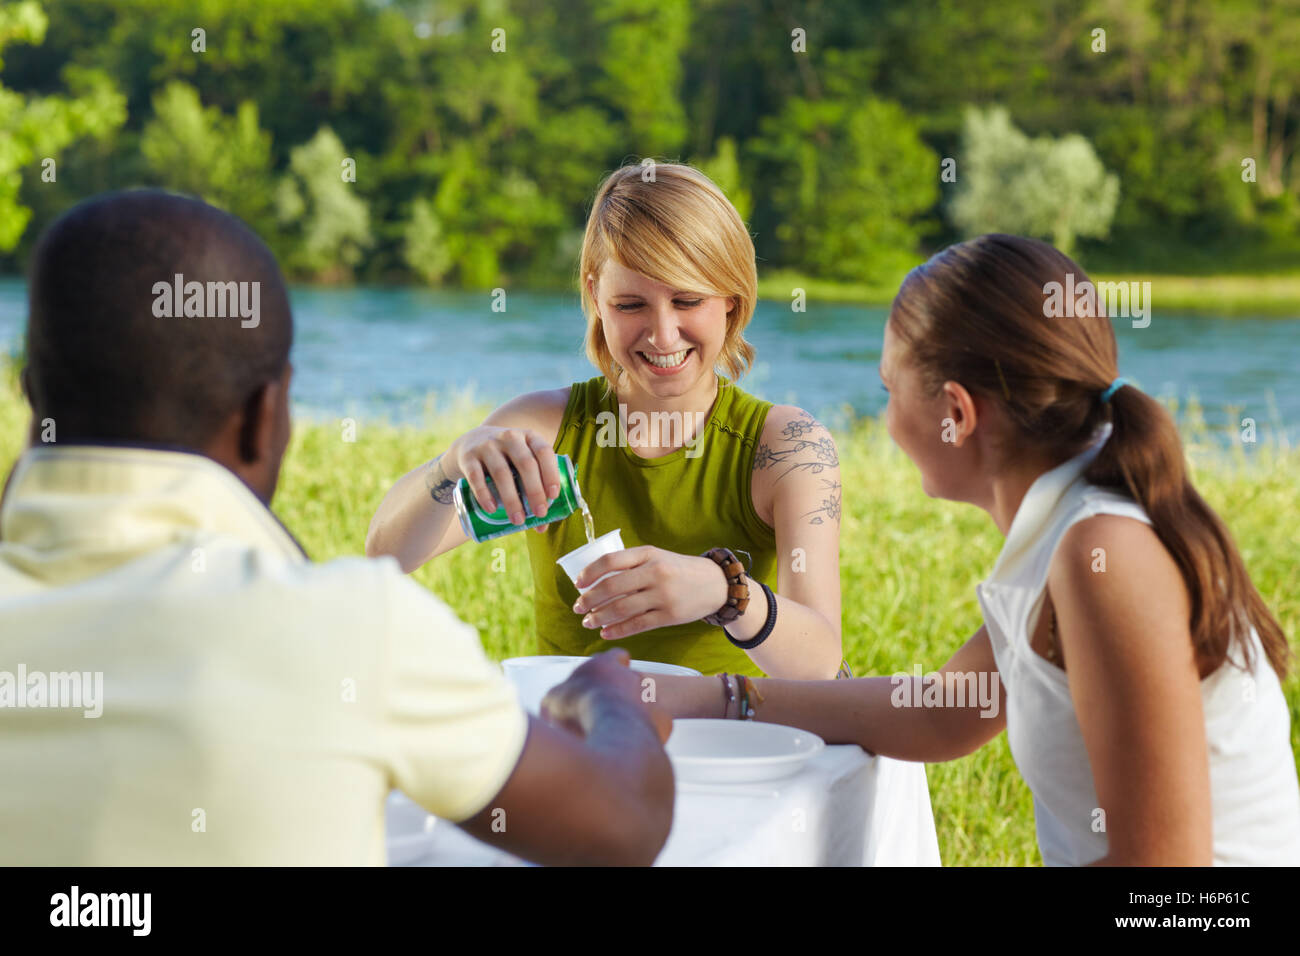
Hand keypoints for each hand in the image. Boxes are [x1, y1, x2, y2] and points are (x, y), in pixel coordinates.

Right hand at [448, 425, 561, 527]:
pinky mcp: (468, 457)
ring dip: (511, 499)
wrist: (470, 443)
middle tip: (540, 513)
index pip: (544, 451)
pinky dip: (484, 494)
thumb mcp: (522, 462)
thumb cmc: (506, 459)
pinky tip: (492, 509)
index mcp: (529, 437)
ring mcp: (487, 445)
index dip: (550, 473)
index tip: (553, 496)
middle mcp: (509, 437)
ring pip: (501, 473)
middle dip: (535, 491)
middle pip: (526, 464)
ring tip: (518, 520)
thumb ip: (534, 487)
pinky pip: (476, 477)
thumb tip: (542, 526)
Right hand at [540, 649, 672, 742]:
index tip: (605, 679)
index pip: (615, 656)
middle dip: (623, 695)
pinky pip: (658, 725)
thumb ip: (559, 698)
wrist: (609, 731)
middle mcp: (633, 676)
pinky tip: (634, 745)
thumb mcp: (553, 701)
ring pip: (647, 702)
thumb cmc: (577, 712)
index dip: (611, 667)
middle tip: (607, 714)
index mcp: (606, 665)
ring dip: (636, 714)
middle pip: (633, 680)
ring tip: (620, 733)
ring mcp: (651, 697)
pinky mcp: (663, 719)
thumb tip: (552, 708)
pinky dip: (648, 733)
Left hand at [571, 546, 728, 640]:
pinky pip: (637, 625)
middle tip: (577, 607)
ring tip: (588, 622)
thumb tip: (595, 581)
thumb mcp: (657, 557)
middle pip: (612, 588)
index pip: (611, 561)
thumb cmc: (679, 570)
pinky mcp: (670, 615)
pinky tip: (606, 632)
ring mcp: (663, 595)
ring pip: (622, 609)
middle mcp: (655, 573)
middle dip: (589, 600)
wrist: (716, 583)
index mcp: (648, 554)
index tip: (578, 584)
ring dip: (600, 617)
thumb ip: (631, 565)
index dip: (590, 573)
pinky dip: (618, 630)